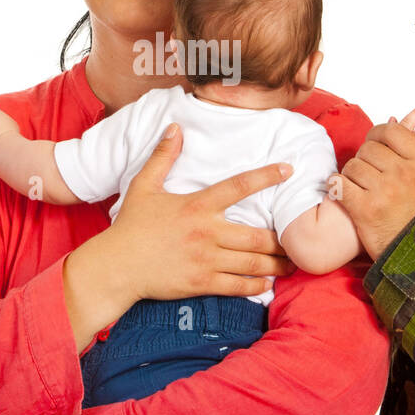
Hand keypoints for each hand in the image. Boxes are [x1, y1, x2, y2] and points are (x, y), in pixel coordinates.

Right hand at [65, 122, 295, 325]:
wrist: (116, 266)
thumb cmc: (130, 226)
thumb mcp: (143, 186)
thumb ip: (163, 157)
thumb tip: (175, 128)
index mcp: (197, 205)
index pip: (239, 186)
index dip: (267, 175)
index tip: (289, 169)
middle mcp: (207, 232)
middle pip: (258, 235)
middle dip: (282, 240)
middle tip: (298, 240)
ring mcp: (206, 260)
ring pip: (253, 263)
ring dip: (277, 264)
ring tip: (292, 264)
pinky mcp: (202, 283)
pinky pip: (238, 286)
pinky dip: (257, 286)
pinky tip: (267, 283)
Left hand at [334, 104, 414, 261]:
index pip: (392, 132)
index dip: (378, 134)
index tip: (374, 142)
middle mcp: (404, 173)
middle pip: (369, 149)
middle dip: (364, 159)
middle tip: (366, 173)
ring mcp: (384, 191)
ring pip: (353, 166)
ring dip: (351, 176)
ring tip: (358, 188)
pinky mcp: (365, 209)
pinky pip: (339, 184)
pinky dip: (337, 188)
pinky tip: (343, 194)